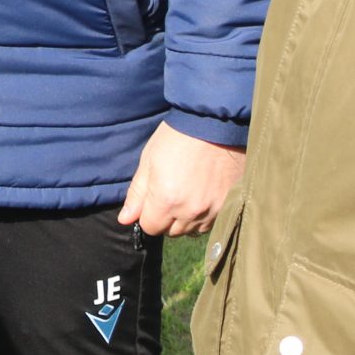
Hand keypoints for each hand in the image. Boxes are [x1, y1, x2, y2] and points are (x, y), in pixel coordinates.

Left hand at [116, 122, 242, 237]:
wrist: (215, 123)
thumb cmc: (178, 137)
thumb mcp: (149, 161)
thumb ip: (137, 193)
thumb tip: (125, 219)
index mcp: (166, 200)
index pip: (151, 227)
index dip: (149, 214)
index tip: (154, 198)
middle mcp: (190, 212)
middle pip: (172, 231)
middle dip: (167, 217)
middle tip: (172, 191)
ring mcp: (212, 211)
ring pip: (192, 229)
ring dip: (187, 217)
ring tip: (189, 191)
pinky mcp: (228, 205)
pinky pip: (212, 222)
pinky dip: (205, 214)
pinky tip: (204, 193)